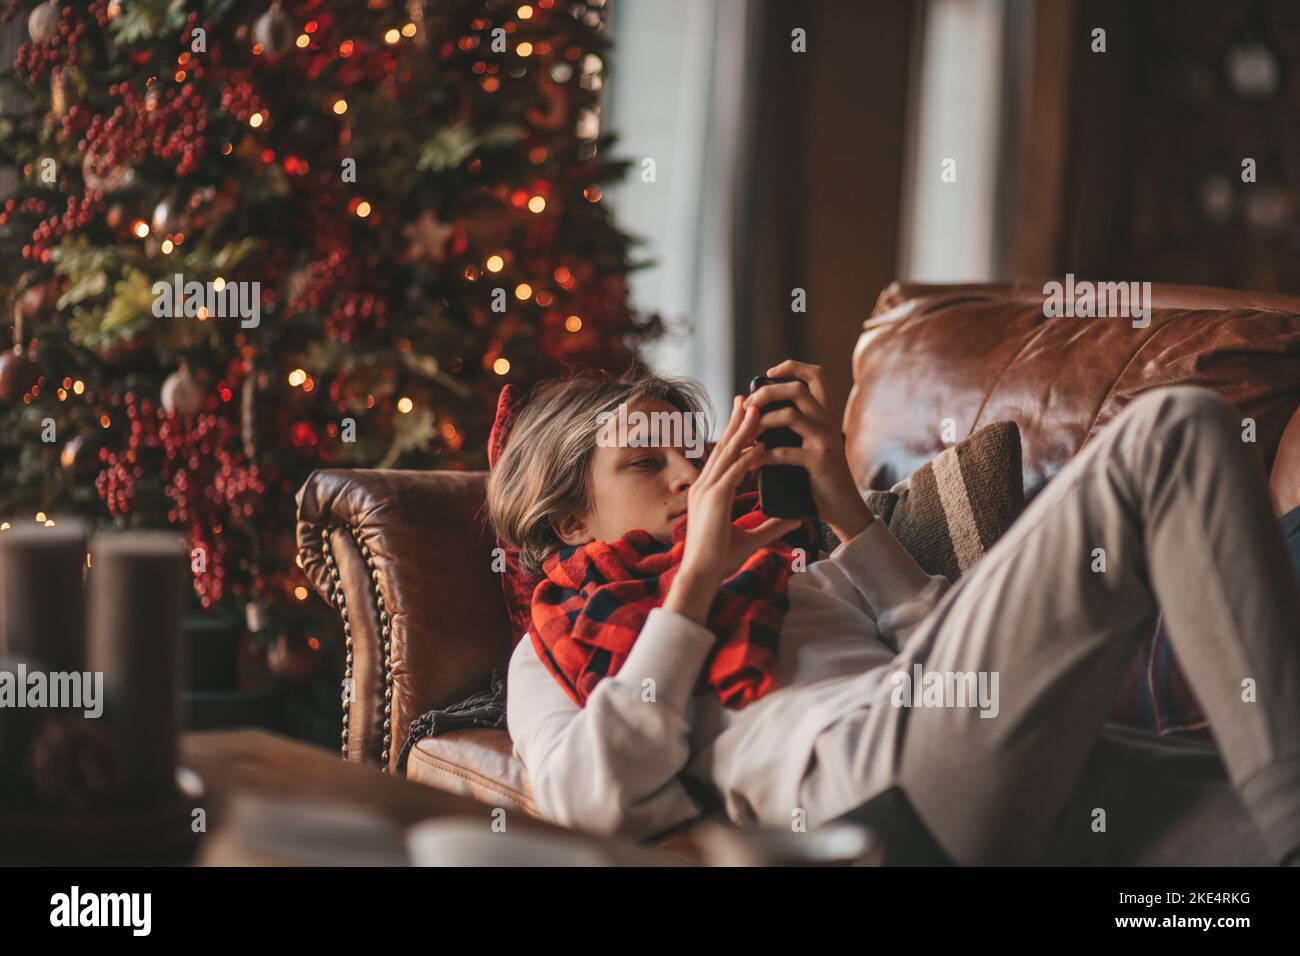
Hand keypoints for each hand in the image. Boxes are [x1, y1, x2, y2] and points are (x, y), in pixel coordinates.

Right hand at [664, 395, 801, 624]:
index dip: (735, 433)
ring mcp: (707, 490)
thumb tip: (795, 520)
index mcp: (709, 491)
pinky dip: (747, 457)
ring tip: (757, 409)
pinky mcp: (714, 500)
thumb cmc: (719, 559)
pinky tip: (761, 445)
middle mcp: (704, 485)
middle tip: (749, 397)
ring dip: (743, 430)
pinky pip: (732, 472)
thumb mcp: (751, 538)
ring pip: (728, 453)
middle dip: (738, 421)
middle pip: (724, 446)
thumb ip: (772, 526)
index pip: (723, 455)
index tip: (747, 415)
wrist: (702, 575)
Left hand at [745, 359, 873, 545]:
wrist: (842, 507)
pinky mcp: (820, 460)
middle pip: (797, 389)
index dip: (792, 366)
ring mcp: (825, 439)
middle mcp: (829, 421)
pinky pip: (785, 452)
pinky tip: (751, 463)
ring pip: (790, 415)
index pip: (816, 374)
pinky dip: (763, 456)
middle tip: (747, 407)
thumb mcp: (809, 444)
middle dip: (766, 393)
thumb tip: (756, 411)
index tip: (768, 373)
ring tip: (745, 437)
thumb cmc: (819, 476)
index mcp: (825, 413)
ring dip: (760, 423)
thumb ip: (793, 426)